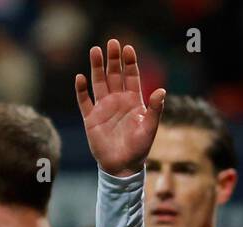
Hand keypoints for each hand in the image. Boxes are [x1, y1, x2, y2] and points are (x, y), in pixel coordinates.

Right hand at [76, 39, 165, 176]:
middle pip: (114, 75)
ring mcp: (103, 108)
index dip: (130, 63)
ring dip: (96, 67)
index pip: (131, 77)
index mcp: (133, 101)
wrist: (123, 167)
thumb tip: (162, 91)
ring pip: (98, 82)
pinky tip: (80, 78)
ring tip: (95, 50)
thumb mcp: (150, 128)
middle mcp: (117, 101)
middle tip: (111, 43)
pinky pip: (84, 101)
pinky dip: (81, 90)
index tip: (128, 48)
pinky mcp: (90, 118)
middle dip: (113, 59)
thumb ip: (155, 109)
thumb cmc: (139, 148)